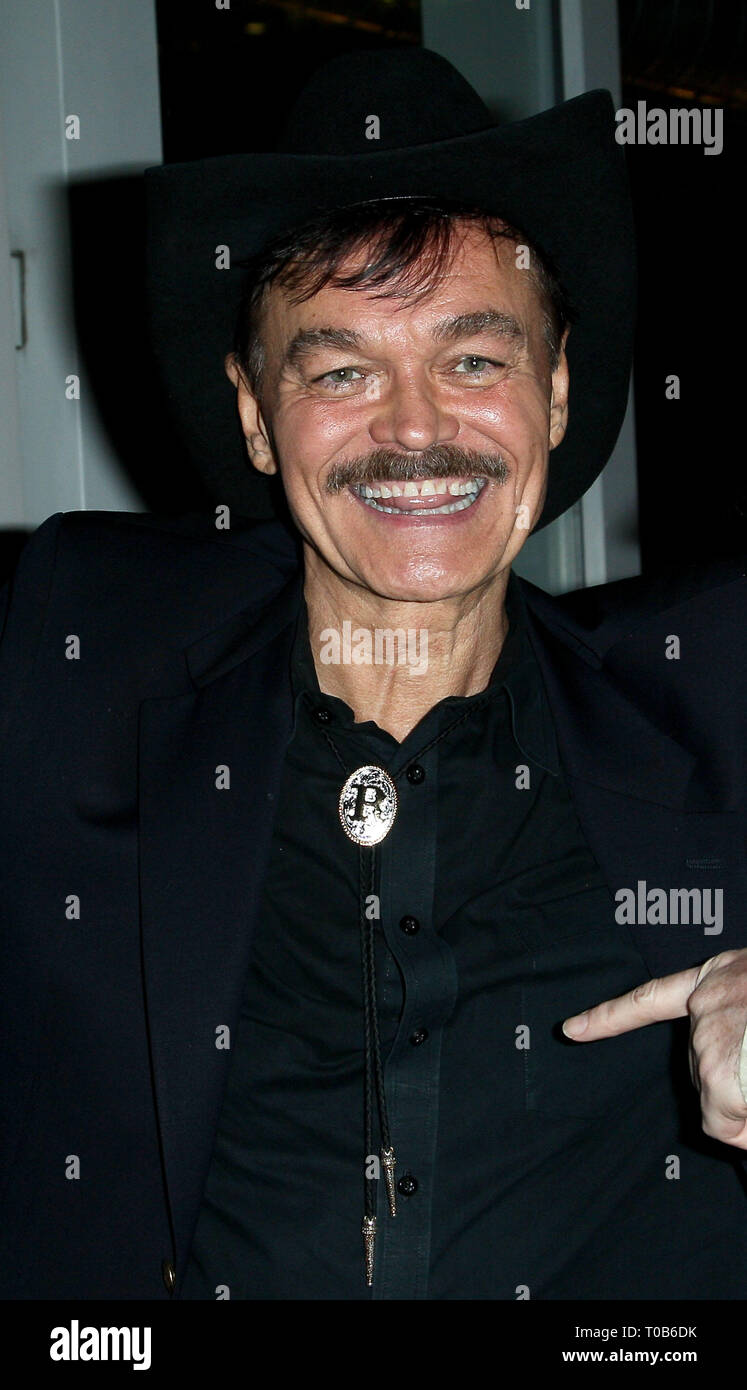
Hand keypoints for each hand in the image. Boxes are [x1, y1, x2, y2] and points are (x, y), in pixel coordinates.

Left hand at [562, 949, 746, 1149]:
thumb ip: (740, 1024)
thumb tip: (734, 1091)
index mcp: (723, 974)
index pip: (652, 997)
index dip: (611, 1016)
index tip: (571, 1028)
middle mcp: (708, 1000)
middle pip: (702, 1066)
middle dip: (736, 1088)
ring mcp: (710, 1036)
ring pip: (719, 1099)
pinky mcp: (722, 1073)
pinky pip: (722, 1122)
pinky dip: (744, 1128)